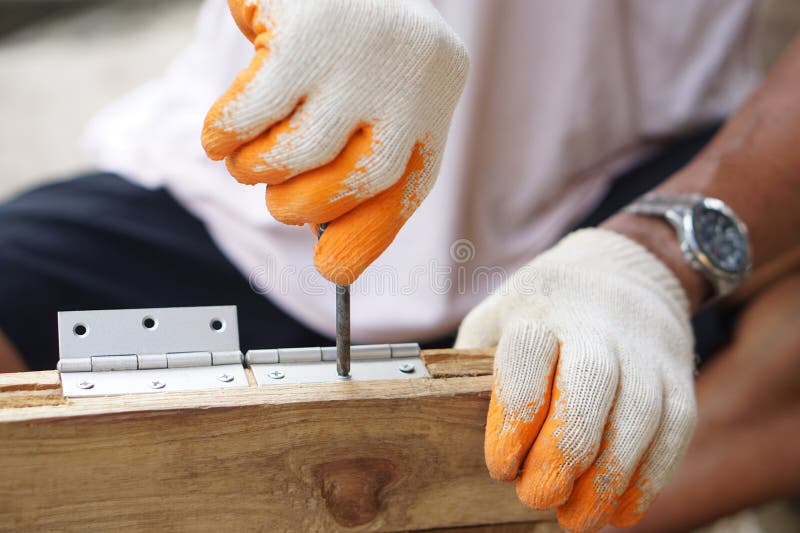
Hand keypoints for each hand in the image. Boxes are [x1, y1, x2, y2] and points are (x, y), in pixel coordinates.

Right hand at [201, 0, 467, 283]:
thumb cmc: (355, 39)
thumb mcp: (379, 95)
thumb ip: (363, 166)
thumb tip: (335, 266)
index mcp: (427, 100)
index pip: (406, 186)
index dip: (368, 235)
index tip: (332, 270)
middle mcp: (400, 83)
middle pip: (354, 181)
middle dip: (299, 205)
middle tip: (274, 195)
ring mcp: (351, 60)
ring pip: (298, 153)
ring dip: (258, 171)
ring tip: (245, 160)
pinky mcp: (298, 37)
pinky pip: (250, 115)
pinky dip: (226, 137)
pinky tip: (220, 137)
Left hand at [455, 229, 697, 532]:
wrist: (625, 269)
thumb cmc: (545, 306)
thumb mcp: (498, 315)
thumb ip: (477, 364)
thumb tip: (454, 426)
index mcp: (539, 309)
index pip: (527, 358)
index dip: (514, 419)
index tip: (501, 466)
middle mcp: (596, 325)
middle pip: (588, 387)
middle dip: (562, 454)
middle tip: (538, 497)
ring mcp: (643, 349)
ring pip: (637, 416)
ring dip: (609, 479)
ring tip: (579, 518)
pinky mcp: (677, 374)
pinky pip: (674, 430)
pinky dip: (650, 478)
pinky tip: (621, 509)